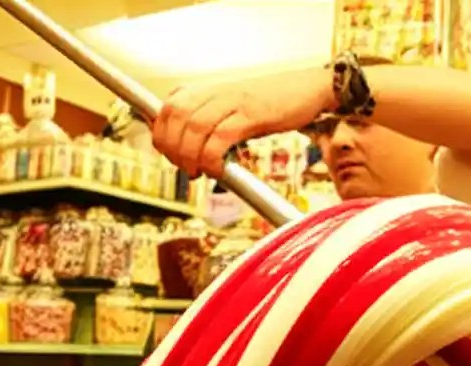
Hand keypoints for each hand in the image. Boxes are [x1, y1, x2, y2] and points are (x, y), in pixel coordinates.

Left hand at [152, 68, 332, 177]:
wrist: (308, 88)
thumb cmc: (272, 103)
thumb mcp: (233, 107)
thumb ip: (210, 121)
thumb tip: (186, 149)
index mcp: (207, 88)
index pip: (167, 108)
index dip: (161, 134)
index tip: (168, 155)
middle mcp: (216, 91)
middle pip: (176, 117)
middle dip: (173, 149)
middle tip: (185, 169)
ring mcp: (233, 100)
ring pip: (195, 128)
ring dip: (190, 156)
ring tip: (198, 172)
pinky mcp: (251, 113)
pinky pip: (221, 137)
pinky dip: (213, 157)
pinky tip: (218, 170)